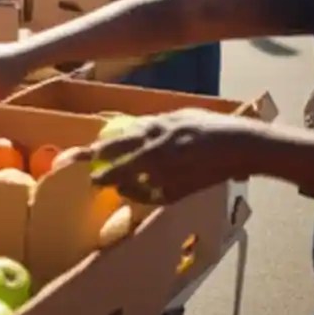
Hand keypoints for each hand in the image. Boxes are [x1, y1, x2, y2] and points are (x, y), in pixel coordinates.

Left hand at [68, 109, 263, 204]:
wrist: (241, 146)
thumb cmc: (211, 126)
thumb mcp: (178, 116)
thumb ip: (154, 123)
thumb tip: (134, 127)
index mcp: (154, 132)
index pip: (114, 144)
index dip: (91, 154)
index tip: (72, 158)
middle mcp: (156, 154)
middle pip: (118, 169)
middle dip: (102, 176)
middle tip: (94, 180)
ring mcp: (167, 175)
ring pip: (132, 186)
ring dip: (123, 186)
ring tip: (119, 185)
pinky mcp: (179, 192)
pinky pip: (152, 197)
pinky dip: (144, 195)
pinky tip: (142, 192)